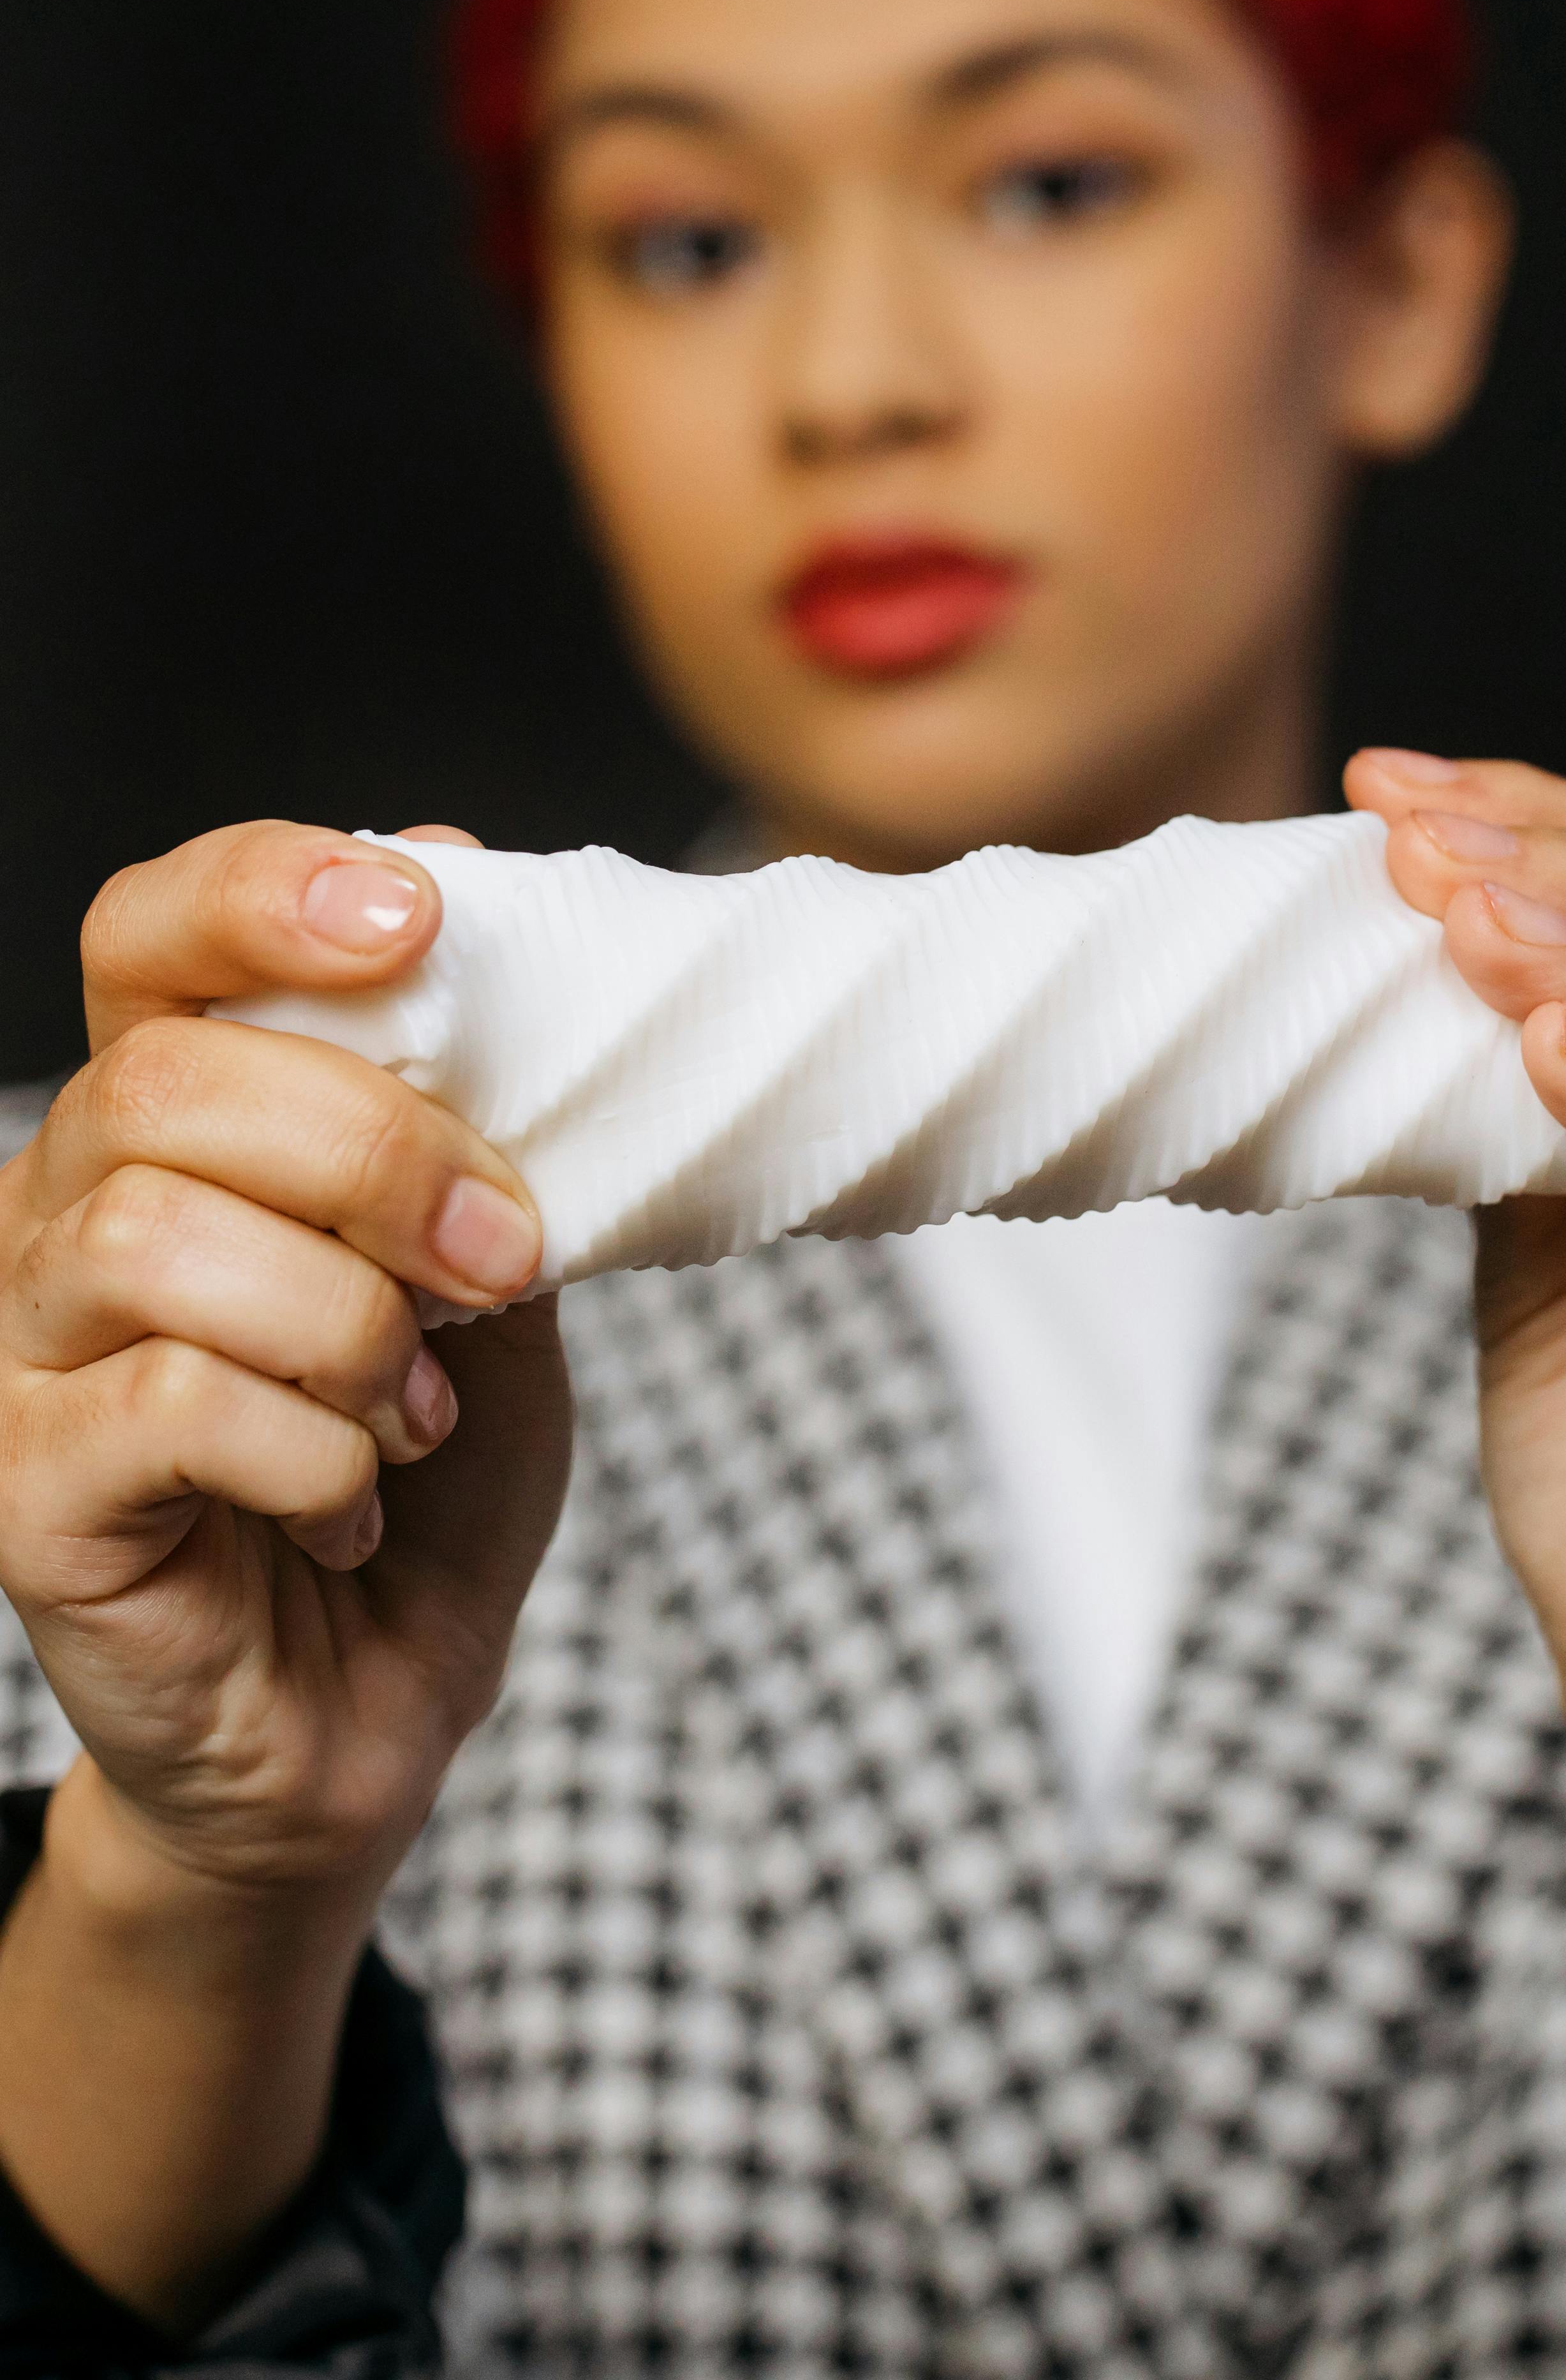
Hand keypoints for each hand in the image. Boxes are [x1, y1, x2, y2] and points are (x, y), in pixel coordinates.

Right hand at [0, 819, 573, 1901]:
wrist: (375, 1703)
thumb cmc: (424, 1467)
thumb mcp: (490, 1267)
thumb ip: (474, 1107)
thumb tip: (471, 875)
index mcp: (167, 1124)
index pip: (144, 938)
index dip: (260, 893)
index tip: (414, 914)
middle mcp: (57, 1210)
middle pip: (162, 1081)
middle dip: (375, 1153)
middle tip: (505, 1253)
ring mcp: (21, 1353)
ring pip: (149, 1237)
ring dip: (346, 1320)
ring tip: (421, 1407)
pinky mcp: (24, 1492)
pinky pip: (167, 1406)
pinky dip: (314, 1452)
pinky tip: (356, 1504)